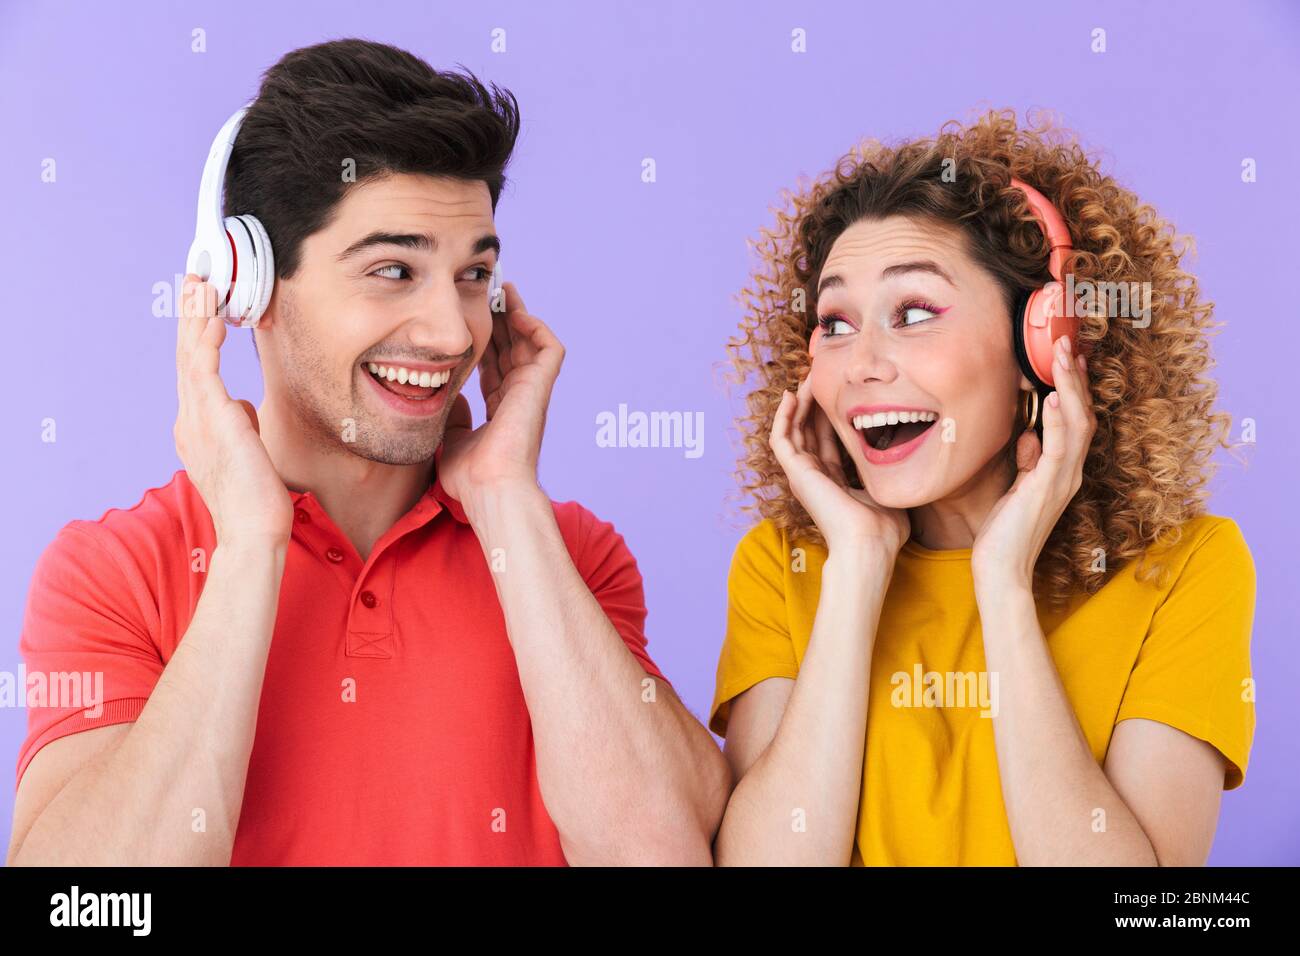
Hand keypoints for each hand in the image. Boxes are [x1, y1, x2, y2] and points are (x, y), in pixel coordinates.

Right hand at [174, 274, 292, 547]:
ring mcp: (198, 420)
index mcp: (197, 427)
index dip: (195, 334)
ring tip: (201, 282)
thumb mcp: (247, 453)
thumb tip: (243, 408)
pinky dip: (205, 339)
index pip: (194, 370)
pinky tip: (212, 315)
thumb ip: (240, 426)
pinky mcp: (214, 421)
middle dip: (189, 314)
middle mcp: (190, 420)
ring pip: (191, 356)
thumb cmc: (256, 499)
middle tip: (194, 277)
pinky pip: (204, 370)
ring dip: (195, 316)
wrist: (254, 531)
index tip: (200, 303)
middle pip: (186, 355)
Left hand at [438, 281, 564, 503]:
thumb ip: (452, 414)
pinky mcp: (540, 387)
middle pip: (512, 349)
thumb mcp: (451, 438)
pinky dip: (537, 327)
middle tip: (485, 295)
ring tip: (502, 291)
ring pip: (531, 343)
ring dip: (517, 315)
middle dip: (500, 321)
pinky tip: (516, 313)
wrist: (489, 487)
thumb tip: (445, 392)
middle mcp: (518, 398)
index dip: (484, 342)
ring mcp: (531, 392)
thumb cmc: (471, 477)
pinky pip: (549, 348)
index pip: (494, 367)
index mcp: (500, 410)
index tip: (469, 322)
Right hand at [770, 375, 909, 556]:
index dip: (829, 416)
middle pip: (807, 431)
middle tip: (820, 376)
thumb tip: (909, 462)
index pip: (826, 441)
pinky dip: (783, 416)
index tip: (839, 393)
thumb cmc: (883, 530)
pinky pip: (781, 438)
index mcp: (833, 482)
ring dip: (797, 403)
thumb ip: (889, 475)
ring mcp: (803, 475)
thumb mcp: (888, 492)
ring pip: (791, 430)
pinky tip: (791, 395)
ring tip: (806, 379)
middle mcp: (814, 477)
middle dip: (812, 404)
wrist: (870, 545)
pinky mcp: (796, 473)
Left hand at [971, 336, 1096, 593]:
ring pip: (1076, 424)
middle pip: (1082, 414)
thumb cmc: (1003, 531)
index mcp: (1061, 470)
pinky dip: (1057, 422)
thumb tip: (1028, 437)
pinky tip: (1053, 398)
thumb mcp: (1016, 488)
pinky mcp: (1046, 489)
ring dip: (1070, 387)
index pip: (1074, 420)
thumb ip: (1026, 462)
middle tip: (1067, 342)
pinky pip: (1058, 449)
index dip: (1074, 387)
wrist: (1001, 570)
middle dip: (1075, 377)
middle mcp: (1068, 472)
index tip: (1068, 356)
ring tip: (1063, 356)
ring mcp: (1061, 481)